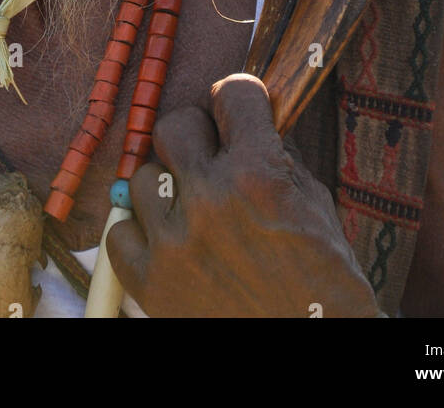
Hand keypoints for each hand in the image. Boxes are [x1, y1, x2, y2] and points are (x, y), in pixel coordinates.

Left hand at [107, 73, 379, 317]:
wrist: (312, 350)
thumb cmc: (324, 281)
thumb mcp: (314, 203)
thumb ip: (275, 156)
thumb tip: (247, 120)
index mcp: (258, 172)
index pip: (231, 93)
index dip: (238, 100)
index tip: (239, 111)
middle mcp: (210, 199)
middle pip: (173, 126)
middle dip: (196, 136)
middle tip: (212, 157)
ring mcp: (175, 242)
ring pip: (141, 178)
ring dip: (167, 188)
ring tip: (193, 210)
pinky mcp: (151, 284)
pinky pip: (119, 234)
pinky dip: (142, 235)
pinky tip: (170, 240)